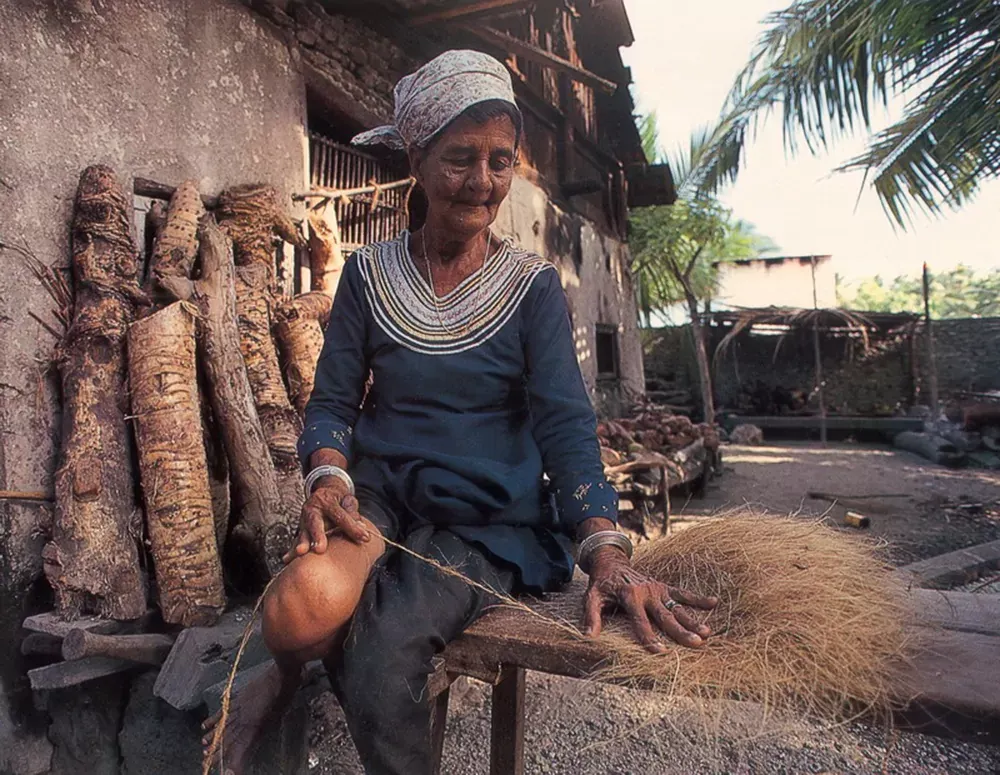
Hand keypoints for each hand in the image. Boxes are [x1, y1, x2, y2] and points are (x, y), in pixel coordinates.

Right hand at [283, 477, 369, 563]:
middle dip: (317, 536)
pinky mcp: (301, 529)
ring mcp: (304, 519)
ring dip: (303, 543)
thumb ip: (352, 512)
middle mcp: (312, 508)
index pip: (340, 515)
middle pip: (315, 522)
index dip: (353, 527)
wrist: (324, 493)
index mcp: (326, 500)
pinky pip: (296, 540)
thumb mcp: (347, 499)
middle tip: (320, 549)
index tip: (365, 538)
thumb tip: (361, 527)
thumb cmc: (338, 499)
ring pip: (303, 532)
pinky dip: (292, 550)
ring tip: (301, 552)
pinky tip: (287, 559)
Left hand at [582, 546, 717, 652]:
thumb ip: (591, 616)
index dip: (650, 637)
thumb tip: (589, 637)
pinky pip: (682, 593)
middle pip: (665, 616)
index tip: (661, 652)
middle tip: (696, 643)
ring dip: (692, 619)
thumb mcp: (591, 597)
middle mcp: (646, 593)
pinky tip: (714, 602)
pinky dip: (697, 597)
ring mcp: (657, 589)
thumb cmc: (601, 583)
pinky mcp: (663, 586)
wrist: (611, 561)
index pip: (640, 621)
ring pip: (677, 607)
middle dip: (680, 631)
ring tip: (707, 632)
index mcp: (629, 597)